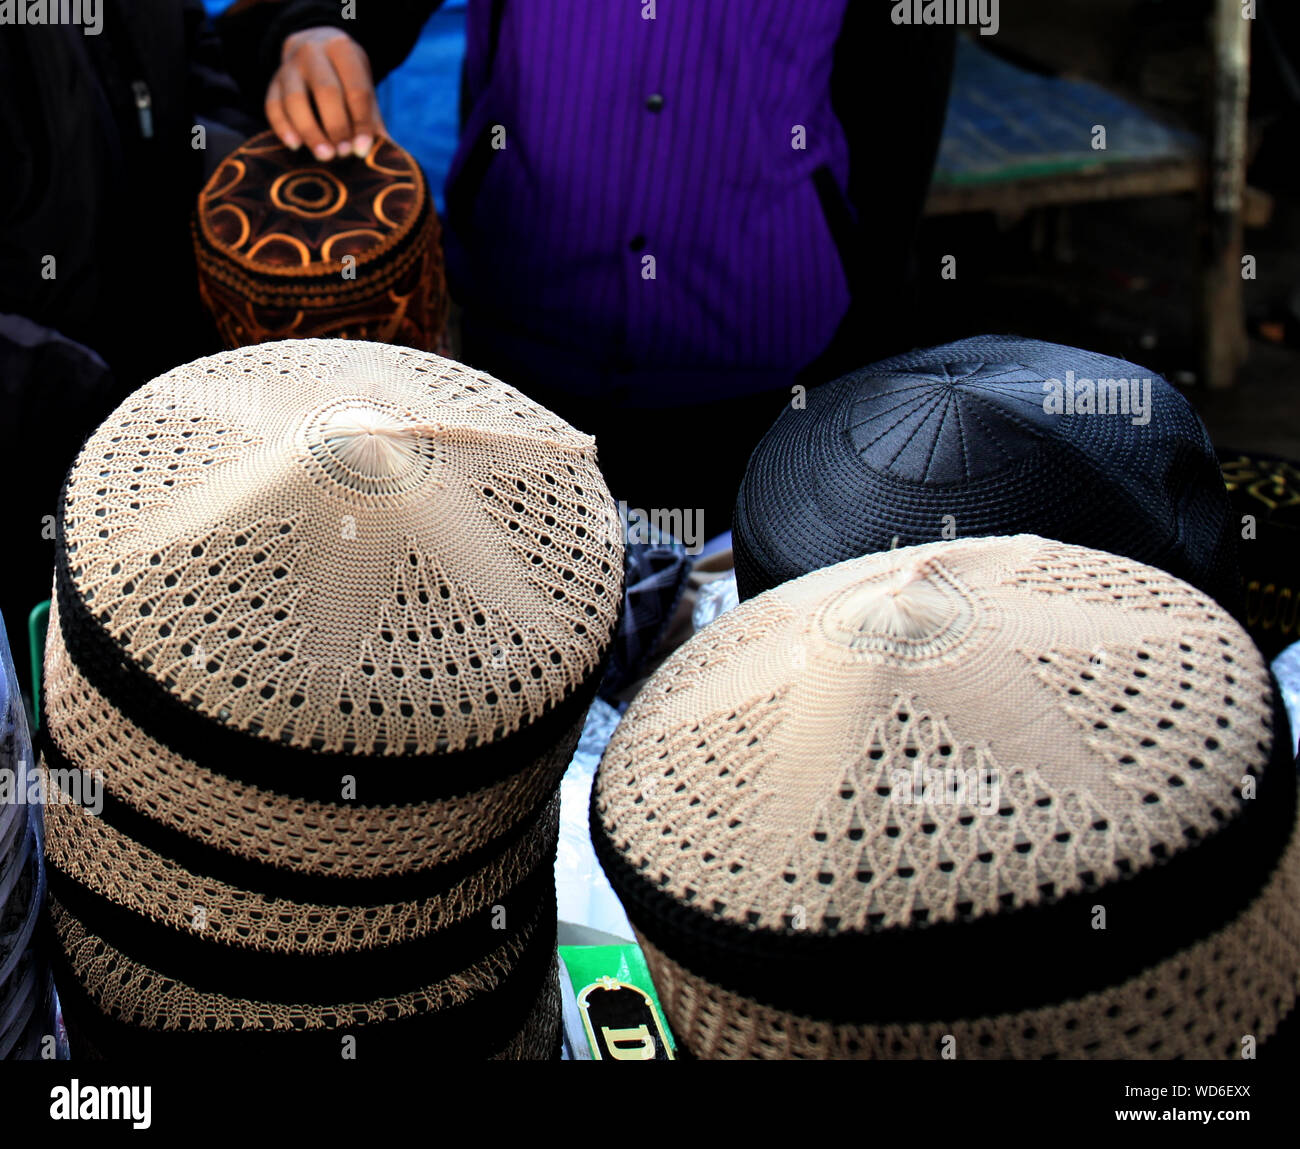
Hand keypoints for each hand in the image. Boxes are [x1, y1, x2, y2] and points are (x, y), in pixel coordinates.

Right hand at [265, 26, 385, 160]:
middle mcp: (313, 52)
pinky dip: (283, 127)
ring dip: (310, 131)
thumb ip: (372, 119)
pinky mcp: (273, 82)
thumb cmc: (346, 78)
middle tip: (344, 153)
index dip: (361, 122)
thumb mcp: (363, 88)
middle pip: (326, 92)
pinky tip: (295, 145)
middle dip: (337, 126)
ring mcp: (289, 66)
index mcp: (342, 49)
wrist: (315, 47)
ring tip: (325, 156)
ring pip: (295, 99)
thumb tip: (387, 153)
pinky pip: (273, 105)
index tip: (362, 149)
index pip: (355, 90)